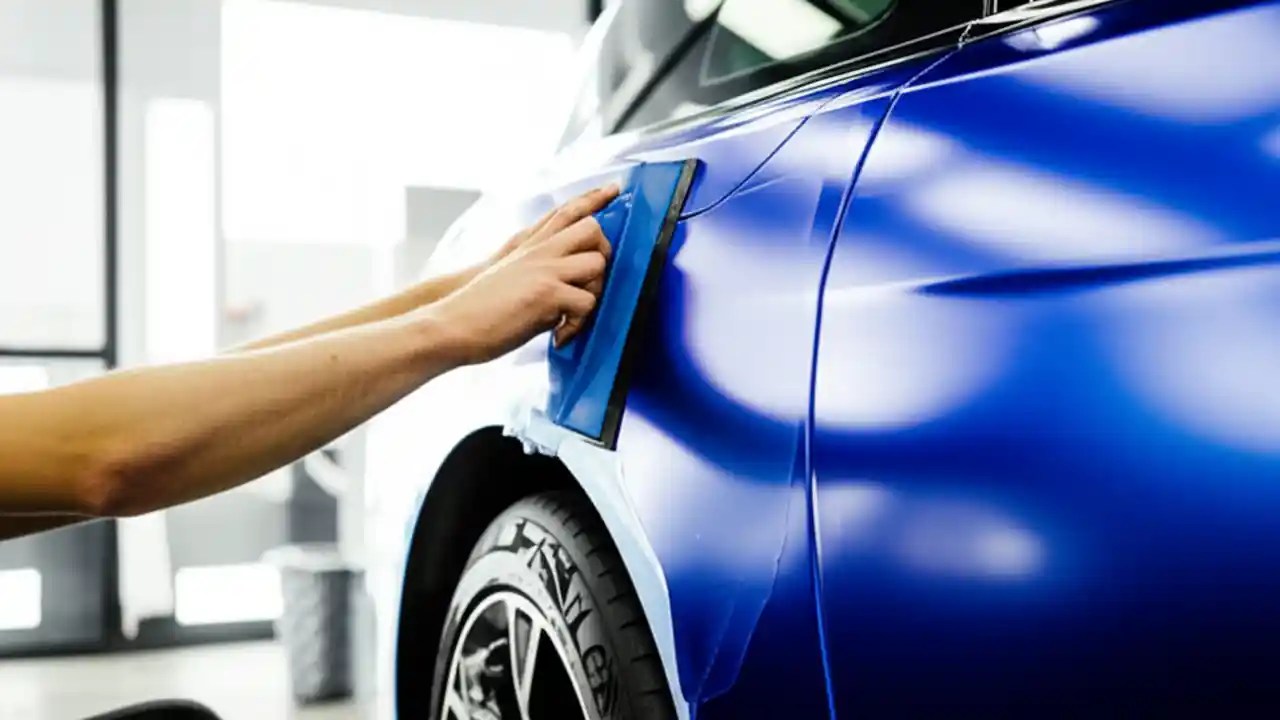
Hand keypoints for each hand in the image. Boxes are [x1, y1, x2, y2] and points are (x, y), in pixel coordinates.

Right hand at [424, 185, 618, 364]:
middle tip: (592, 280)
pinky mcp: (548, 294)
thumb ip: (535, 271)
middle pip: (592, 228)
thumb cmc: (477, 307)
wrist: (452, 323)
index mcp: (529, 245)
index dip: (592, 199)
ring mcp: (545, 270)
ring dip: (594, 292)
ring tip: (572, 315)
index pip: (566, 212)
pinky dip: (578, 325)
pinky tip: (559, 335)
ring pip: (597, 265)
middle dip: (604, 252)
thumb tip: (561, 287)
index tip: (615, 189)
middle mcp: (540, 251)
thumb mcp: (507, 274)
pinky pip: (586, 303)